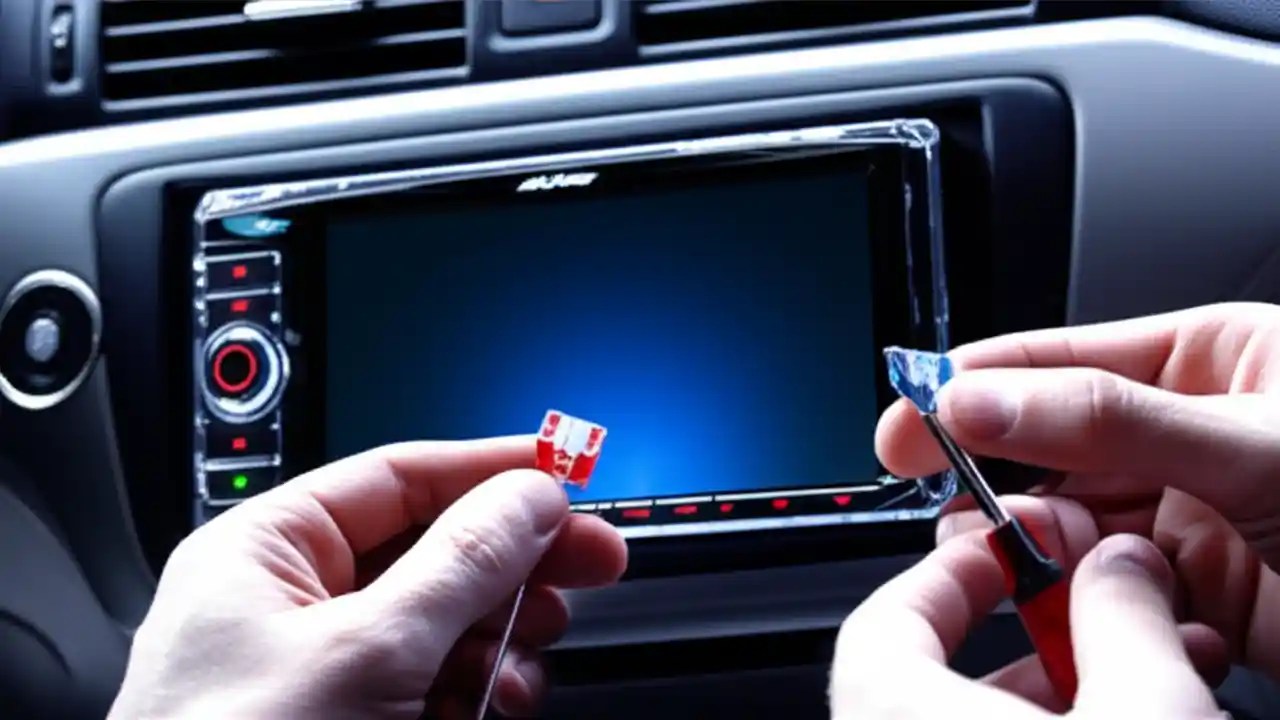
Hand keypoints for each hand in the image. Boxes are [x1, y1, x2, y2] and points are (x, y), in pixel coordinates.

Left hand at [108, 437, 626, 719]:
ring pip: (443, 624)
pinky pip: (432, 685)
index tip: (568, 471)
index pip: (396, 478)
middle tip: (591, 560)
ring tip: (523, 662)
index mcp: (263, 555)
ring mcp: (322, 674)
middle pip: (433, 550)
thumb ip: (461, 564)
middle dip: (514, 562)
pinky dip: (476, 691)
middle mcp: (290, 606)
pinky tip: (496, 703)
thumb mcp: (368, 651)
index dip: (489, 471)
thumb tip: (528, 496)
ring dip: (500, 639)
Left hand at [831, 528, 1229, 717]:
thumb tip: (1119, 566)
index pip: (887, 615)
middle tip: (1095, 608)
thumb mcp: (1146, 712)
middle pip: (944, 673)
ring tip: (1155, 671)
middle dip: (1038, 631)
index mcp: (895, 714)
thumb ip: (1124, 618)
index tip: (1009, 545)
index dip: (955, 568)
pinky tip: (1149, 718)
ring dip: (1068, 692)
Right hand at [877, 302, 1279, 677]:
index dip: (974, 385)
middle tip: (955, 511)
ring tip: (1019, 565)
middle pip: (1050, 451)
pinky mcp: (1196, 588)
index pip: (1059, 359)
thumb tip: (979, 401)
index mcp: (1205, 361)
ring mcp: (1191, 511)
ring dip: (1035, 550)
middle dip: (1000, 486)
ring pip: (1070, 526)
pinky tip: (1075, 607)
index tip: (907, 417)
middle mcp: (1188, 432)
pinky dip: (1079, 606)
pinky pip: (1105, 592)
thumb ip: (1106, 421)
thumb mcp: (1247, 444)